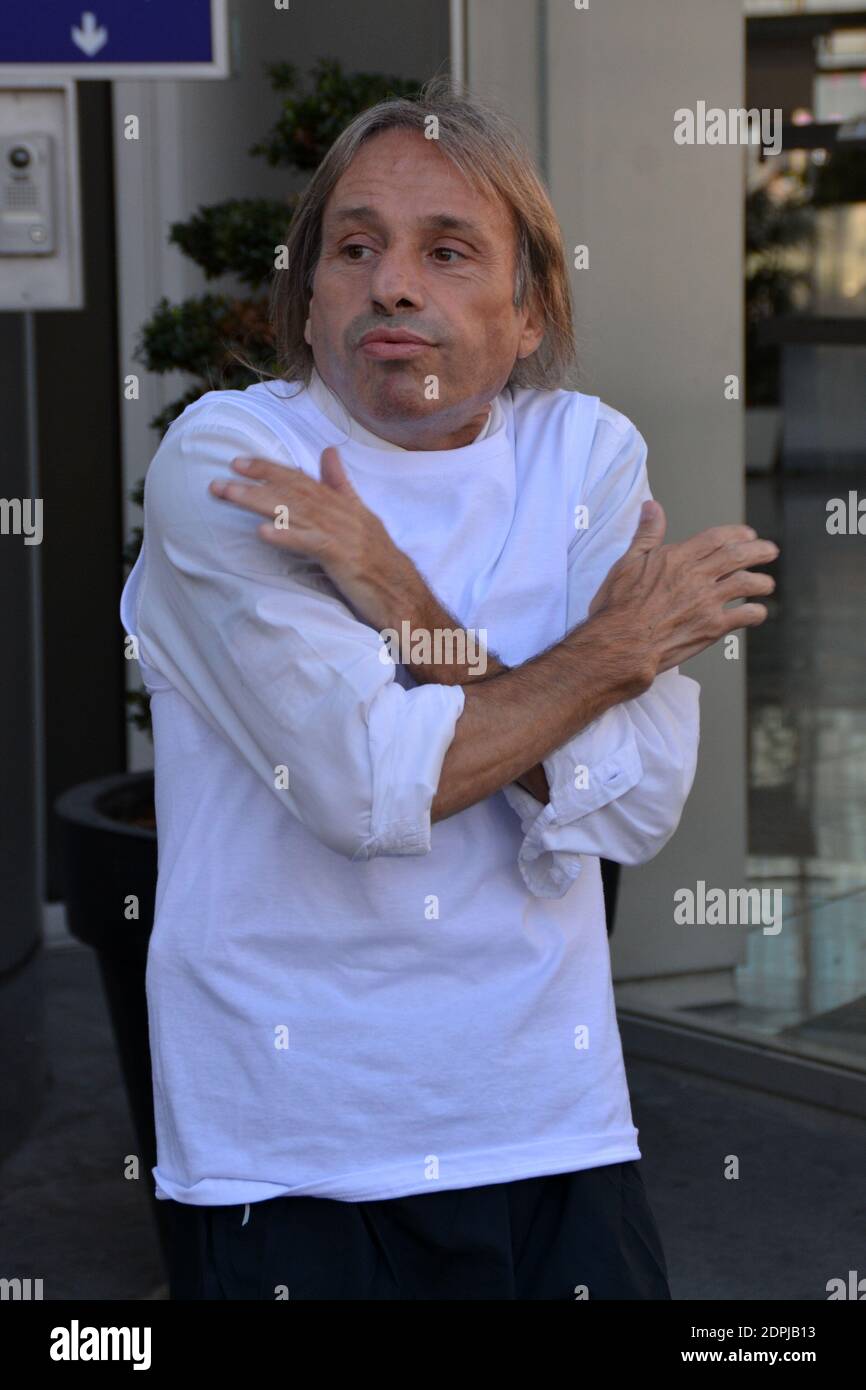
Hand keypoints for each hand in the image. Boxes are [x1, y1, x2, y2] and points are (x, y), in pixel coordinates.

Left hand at [209, 447, 418, 631]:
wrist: (405, 597)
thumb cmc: (380, 563)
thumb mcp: (360, 518)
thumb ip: (341, 486)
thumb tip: (329, 452)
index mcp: (344, 505)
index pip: (302, 480)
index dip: (270, 469)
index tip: (239, 462)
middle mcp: (343, 514)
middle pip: (294, 491)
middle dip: (257, 479)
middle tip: (226, 471)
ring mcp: (344, 535)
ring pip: (296, 512)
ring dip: (259, 502)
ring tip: (230, 494)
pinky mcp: (345, 559)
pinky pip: (312, 544)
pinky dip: (287, 537)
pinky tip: (262, 533)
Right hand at [588, 499, 778, 675]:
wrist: (622, 643)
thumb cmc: (618, 606)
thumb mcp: (627, 562)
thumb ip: (646, 534)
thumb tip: (651, 506)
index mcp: (678, 558)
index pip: (717, 538)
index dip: (737, 534)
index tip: (748, 535)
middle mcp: (697, 576)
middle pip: (738, 556)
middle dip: (759, 551)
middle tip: (771, 551)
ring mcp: (707, 602)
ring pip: (747, 584)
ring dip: (761, 582)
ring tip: (767, 584)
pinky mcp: (712, 628)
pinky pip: (744, 616)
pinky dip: (756, 612)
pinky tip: (757, 612)